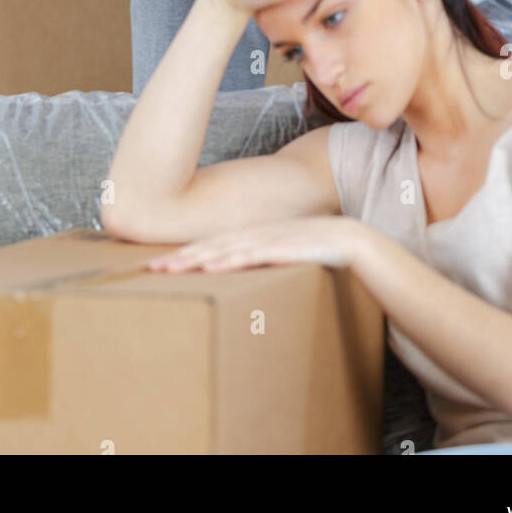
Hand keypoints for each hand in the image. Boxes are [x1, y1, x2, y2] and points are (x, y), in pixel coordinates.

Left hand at [145, 216, 361, 272]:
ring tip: (170, 269)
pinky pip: (252, 255)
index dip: (189, 253)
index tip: (164, 263)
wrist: (359, 246)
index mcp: (259, 236)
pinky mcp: (286, 249)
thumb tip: (249, 278)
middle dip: (182, 257)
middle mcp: (260, 234)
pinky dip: (229, 260)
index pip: (216, 244)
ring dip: (196, 259)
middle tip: (152, 269)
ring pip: (226, 249)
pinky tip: (211, 266)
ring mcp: (272, 240)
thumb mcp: (290, 258)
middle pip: (213, 245)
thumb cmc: (324, 257)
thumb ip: (269, 262)